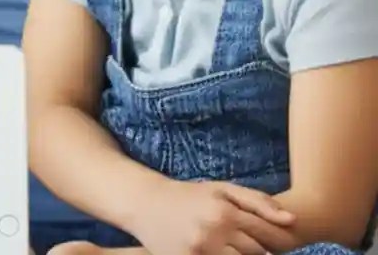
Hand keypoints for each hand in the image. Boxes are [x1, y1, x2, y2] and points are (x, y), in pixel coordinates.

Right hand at [130, 181, 296, 254]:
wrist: (146, 204)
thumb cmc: (189, 195)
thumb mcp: (222, 189)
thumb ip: (258, 201)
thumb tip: (291, 221)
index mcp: (225, 212)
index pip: (268, 235)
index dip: (275, 238)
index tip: (270, 237)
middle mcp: (214, 233)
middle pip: (257, 253)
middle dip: (258, 249)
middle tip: (242, 240)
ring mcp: (200, 251)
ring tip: (229, 244)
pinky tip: (218, 249)